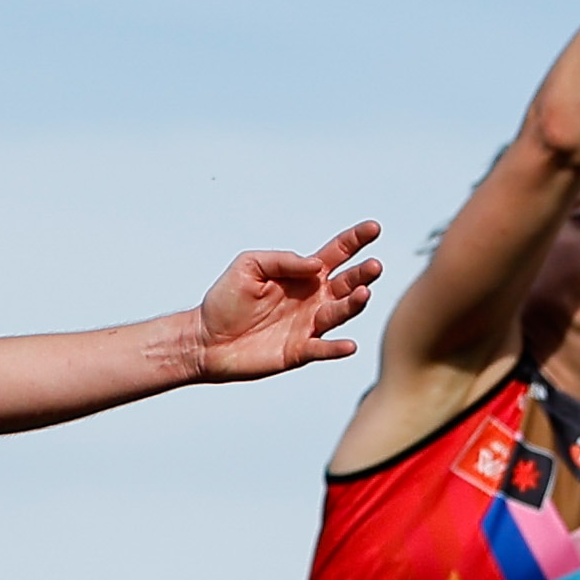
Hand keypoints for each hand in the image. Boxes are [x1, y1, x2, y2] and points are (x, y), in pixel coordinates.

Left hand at [193, 222, 383, 380]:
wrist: (205, 338)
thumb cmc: (226, 299)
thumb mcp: (249, 265)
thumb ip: (282, 261)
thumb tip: (315, 265)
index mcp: (303, 275)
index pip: (337, 253)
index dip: (355, 240)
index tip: (374, 228)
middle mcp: (313, 299)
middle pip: (347, 283)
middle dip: (363, 274)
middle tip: (374, 265)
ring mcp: (308, 325)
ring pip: (339, 313)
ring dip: (353, 304)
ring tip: (363, 293)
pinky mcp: (298, 351)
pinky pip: (322, 349)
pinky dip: (336, 348)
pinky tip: (349, 345)